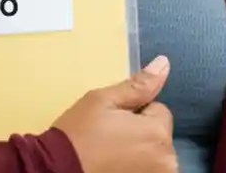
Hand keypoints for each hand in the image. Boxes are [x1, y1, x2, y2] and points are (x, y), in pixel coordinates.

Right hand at [53, 56, 176, 172]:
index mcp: (158, 133)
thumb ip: (137, 85)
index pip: (159, 110)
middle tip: (109, 137)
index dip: (134, 112)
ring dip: (139, 151)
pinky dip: (136, 166)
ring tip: (110, 154)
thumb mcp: (103, 101)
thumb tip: (164, 63)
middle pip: (158, 134)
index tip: (112, 121)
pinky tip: (115, 166)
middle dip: (140, 132)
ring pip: (154, 153)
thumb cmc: (79, 134)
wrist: (58, 169)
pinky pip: (149, 168)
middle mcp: (168, 160)